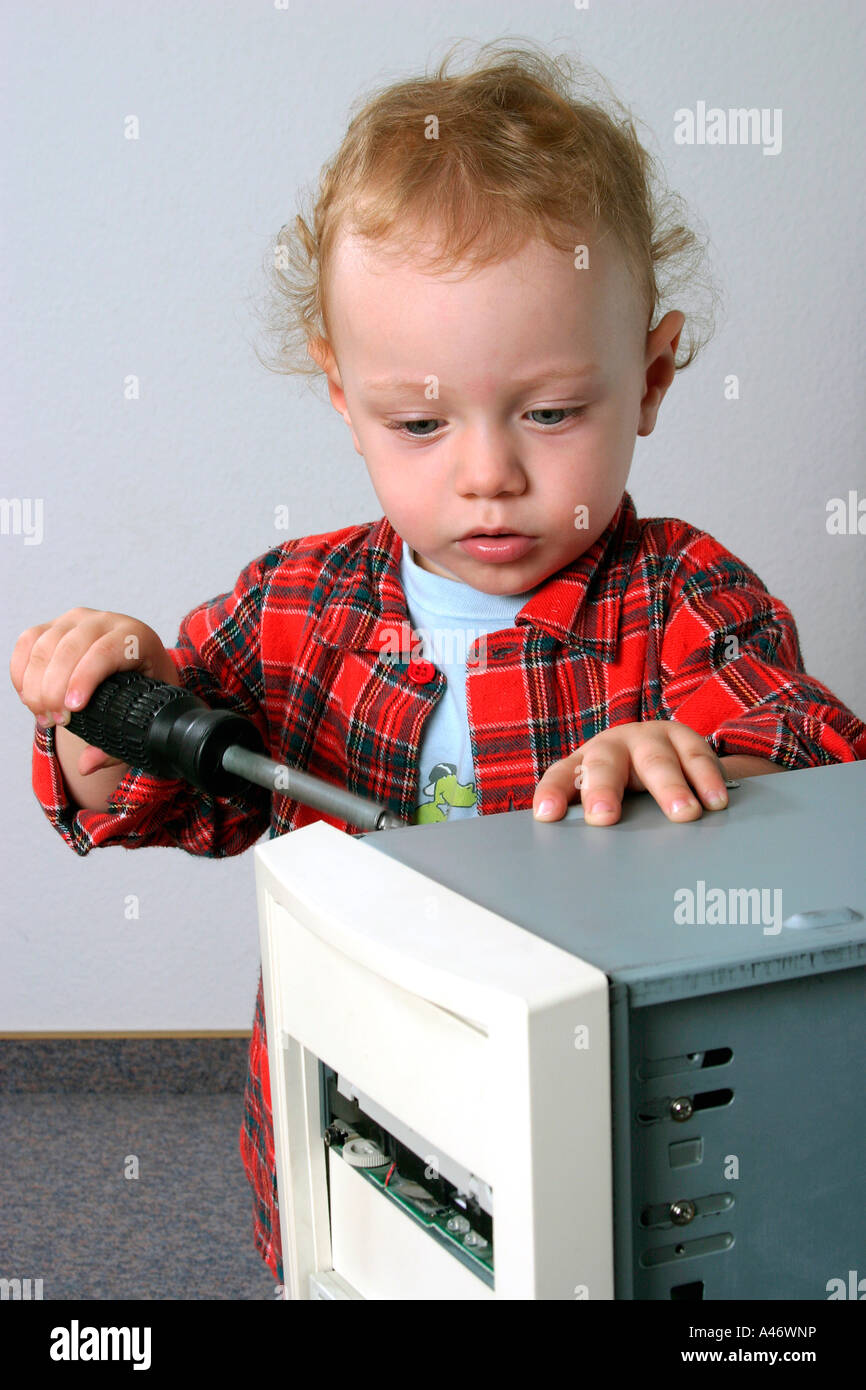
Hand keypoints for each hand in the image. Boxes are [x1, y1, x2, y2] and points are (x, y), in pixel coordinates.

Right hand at [10, 608, 178, 775]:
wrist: (135, 667)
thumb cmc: (144, 692)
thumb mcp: (143, 717)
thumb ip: (120, 745)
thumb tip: (87, 765)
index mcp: (135, 637)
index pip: (106, 650)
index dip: (85, 678)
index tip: (72, 709)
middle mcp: (104, 622)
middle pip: (69, 647)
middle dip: (54, 688)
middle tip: (55, 722)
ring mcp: (75, 621)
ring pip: (43, 645)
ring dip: (36, 684)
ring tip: (44, 715)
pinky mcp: (52, 626)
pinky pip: (27, 642)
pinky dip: (21, 671)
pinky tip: (29, 697)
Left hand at [533, 720, 730, 825]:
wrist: (661, 747)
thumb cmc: (622, 787)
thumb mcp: (601, 799)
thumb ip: (589, 821)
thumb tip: (576, 864)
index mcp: (583, 764)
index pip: (561, 776)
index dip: (554, 794)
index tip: (548, 816)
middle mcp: (612, 748)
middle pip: (604, 766)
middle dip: (603, 791)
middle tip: (603, 818)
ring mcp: (650, 740)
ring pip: (657, 761)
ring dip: (670, 788)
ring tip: (683, 815)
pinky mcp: (685, 739)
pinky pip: (697, 758)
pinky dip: (707, 781)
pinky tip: (715, 802)